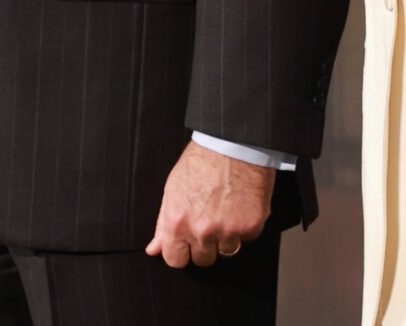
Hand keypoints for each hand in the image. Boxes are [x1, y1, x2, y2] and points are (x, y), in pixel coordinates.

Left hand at [143, 141, 272, 268]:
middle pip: (202, 260)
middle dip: (204, 245)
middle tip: (209, 218)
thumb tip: (154, 249)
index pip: (175, 260)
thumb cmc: (202, 162)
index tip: (186, 243)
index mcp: (177, 222)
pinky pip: (246, 238)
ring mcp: (228, 231)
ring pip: (226, 251)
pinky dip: (245, 225)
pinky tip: (240, 204)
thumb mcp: (173, 189)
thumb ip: (163, 223)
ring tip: (225, 208)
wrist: (234, 145)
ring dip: (226, 236)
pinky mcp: (251, 227)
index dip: (181, 251)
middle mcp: (201, 231)